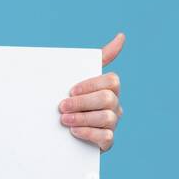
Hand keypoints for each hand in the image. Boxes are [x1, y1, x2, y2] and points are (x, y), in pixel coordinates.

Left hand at [59, 32, 124, 151]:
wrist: (57, 132)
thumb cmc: (71, 100)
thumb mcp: (78, 79)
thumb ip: (99, 58)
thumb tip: (121, 36)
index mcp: (109, 89)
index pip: (112, 81)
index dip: (91, 84)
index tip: (70, 90)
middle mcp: (114, 105)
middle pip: (108, 99)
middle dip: (82, 102)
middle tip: (61, 107)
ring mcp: (112, 124)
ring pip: (108, 118)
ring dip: (82, 118)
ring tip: (64, 120)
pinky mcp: (106, 142)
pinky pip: (106, 137)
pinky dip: (89, 134)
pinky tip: (74, 132)